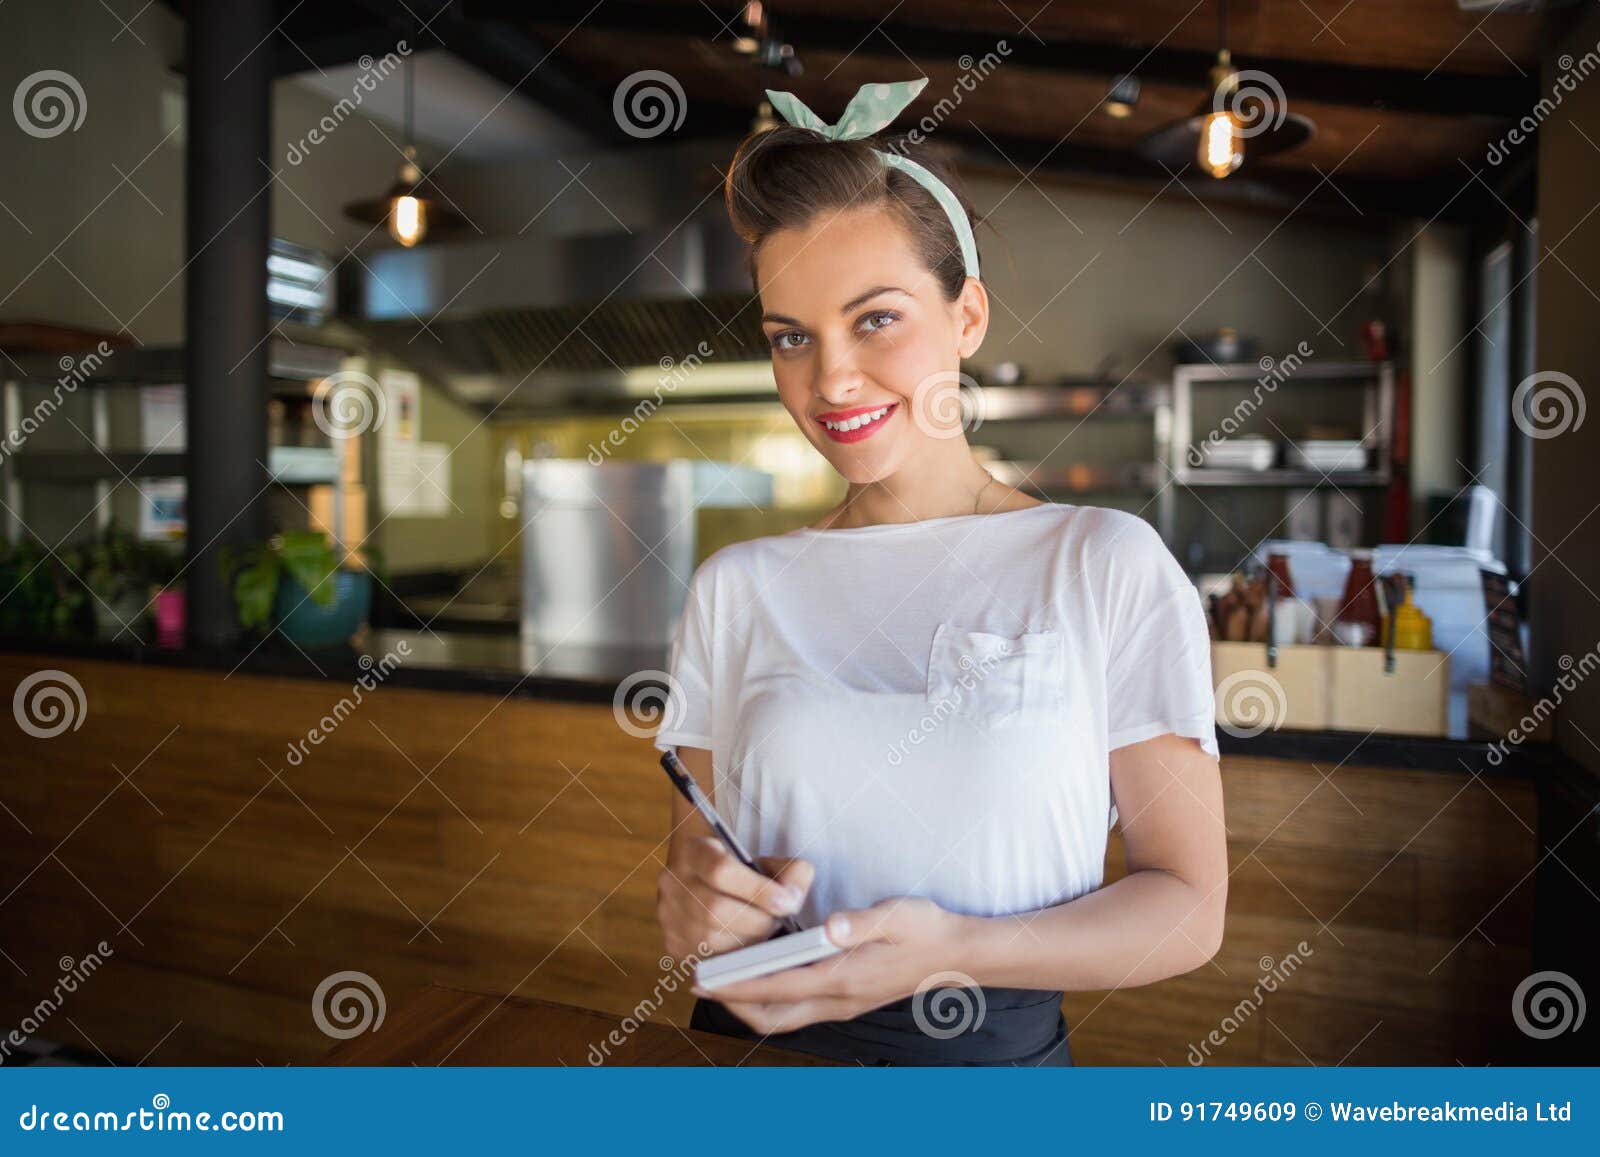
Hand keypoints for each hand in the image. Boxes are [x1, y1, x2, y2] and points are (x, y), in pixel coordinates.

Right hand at [657, 836, 813, 959]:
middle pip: (715, 911)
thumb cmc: (745, 875)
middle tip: (779, 923)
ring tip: (764, 933)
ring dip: (747, 942)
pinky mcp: (672, 944)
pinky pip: (707, 960)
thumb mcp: (766, 862)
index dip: (758, 890)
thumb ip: (790, 872)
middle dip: (757, 922)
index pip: (721, 871)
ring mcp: (668, 916)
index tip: (787, 903)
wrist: (708, 883)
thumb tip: (793, 898)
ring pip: (711, 940)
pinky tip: (749, 946)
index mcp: (694, 852)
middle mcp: (673, 883)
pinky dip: (735, 958)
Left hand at [692, 896, 963, 1034]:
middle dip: (734, 1003)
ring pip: (783, 1017)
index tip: (708, 979)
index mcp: (845, 977)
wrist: (955, 954)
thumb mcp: (896, 915)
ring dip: (750, 1004)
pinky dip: (771, 999)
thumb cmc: (923, 929)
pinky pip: (798, 1010)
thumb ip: (860, 922)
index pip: (780, 986)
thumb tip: (830, 926)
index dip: (740, 984)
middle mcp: (839, 998)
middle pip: (773, 1015)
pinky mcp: (846, 1000)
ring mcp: (843, 1004)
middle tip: (702, 983)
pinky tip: (761, 979)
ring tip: (721, 983)